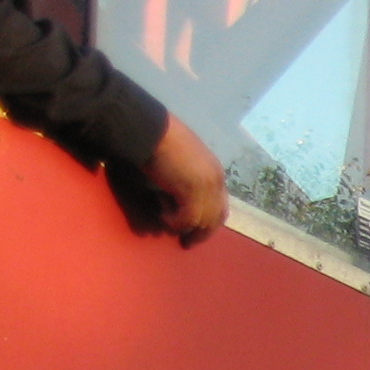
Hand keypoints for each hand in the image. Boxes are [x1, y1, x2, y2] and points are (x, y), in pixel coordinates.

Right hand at [142, 117, 227, 245]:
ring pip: (202, 221)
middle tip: (187, 242)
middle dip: (202, 233)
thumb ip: (188, 176)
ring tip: (165, 218)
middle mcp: (216, 180)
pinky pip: (187, 219)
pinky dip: (174, 222)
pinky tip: (162, 214)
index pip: (220, 205)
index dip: (209, 220)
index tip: (197, 230)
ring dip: (183, 225)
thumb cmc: (159, 138)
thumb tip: (179, 196)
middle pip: (216, 217)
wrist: (148, 127)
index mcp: (215, 171)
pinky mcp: (191, 191)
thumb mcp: (182, 159)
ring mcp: (206, 186)